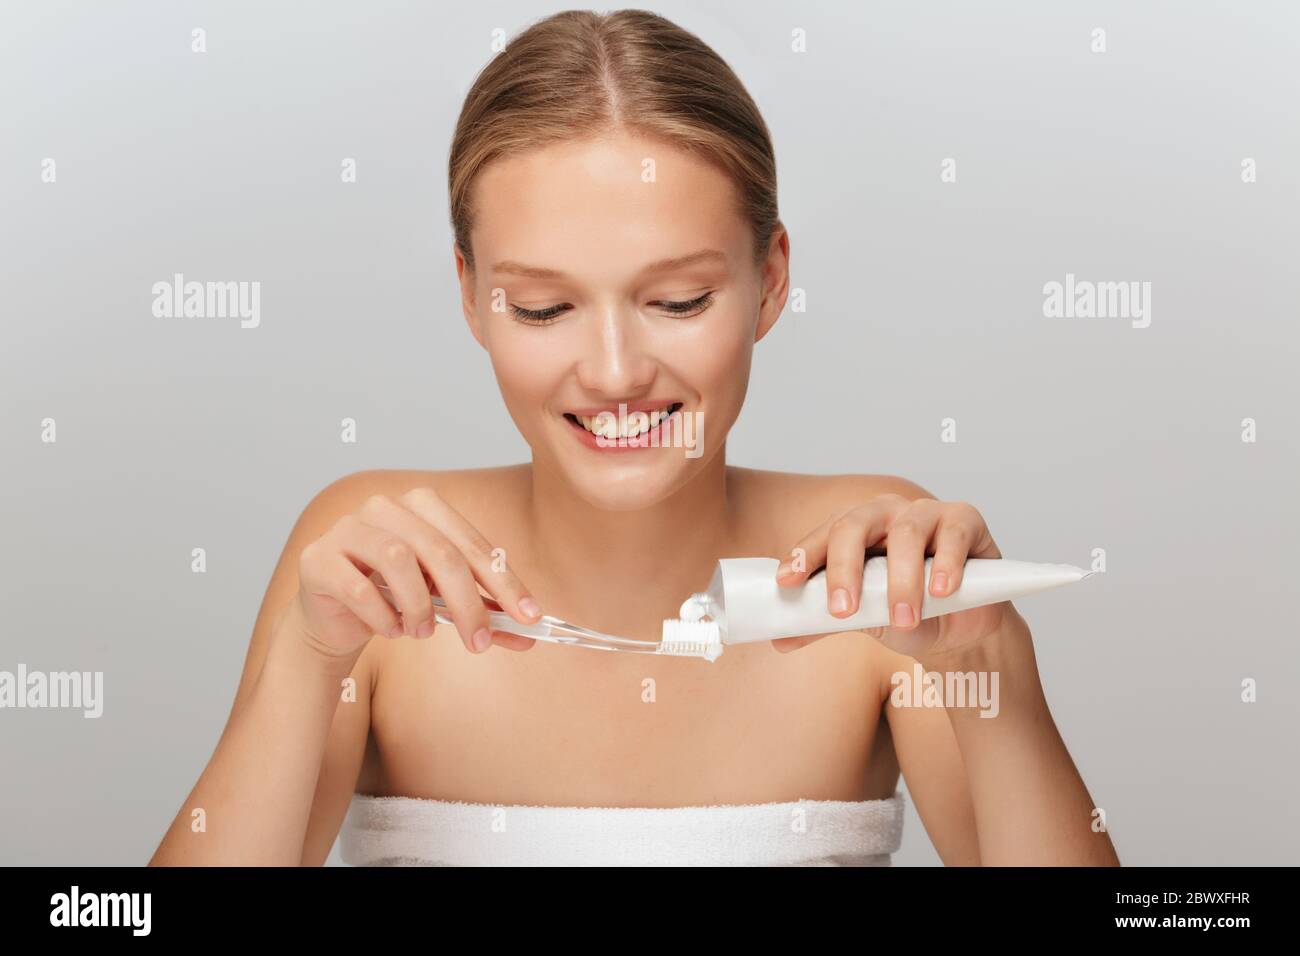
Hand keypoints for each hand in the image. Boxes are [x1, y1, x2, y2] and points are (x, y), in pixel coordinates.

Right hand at [290, 487, 541, 656]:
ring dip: (419, 607)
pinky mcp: (318, 558)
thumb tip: (528, 635)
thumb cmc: (396, 598)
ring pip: (398, 560)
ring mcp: (347, 527)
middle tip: (478, 642)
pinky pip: (358, 587)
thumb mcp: (446, 604)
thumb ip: (484, 614)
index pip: (472, 542)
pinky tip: (391, 629)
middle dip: (467, 602)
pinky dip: (383, 617)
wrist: (336, 615)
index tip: (530, 616)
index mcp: (422, 505)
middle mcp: (385, 507)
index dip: (504, 581)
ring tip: (422, 633)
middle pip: (439, 551)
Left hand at [771, 493, 1007, 664]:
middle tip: (842, 611)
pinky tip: (940, 591)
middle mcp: (884, 514)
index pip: (822, 535)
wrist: (960, 628)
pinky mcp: (965, 521)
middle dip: (843, 568)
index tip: (786, 583)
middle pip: (854, 525)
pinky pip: (953, 535)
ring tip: (902, 618)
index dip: (803, 555)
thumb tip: (779, 640)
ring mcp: (926, 513)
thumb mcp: (863, 618)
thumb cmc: (907, 612)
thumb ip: (823, 622)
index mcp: (853, 529)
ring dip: (902, 580)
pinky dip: (946, 564)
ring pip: (906, 532)